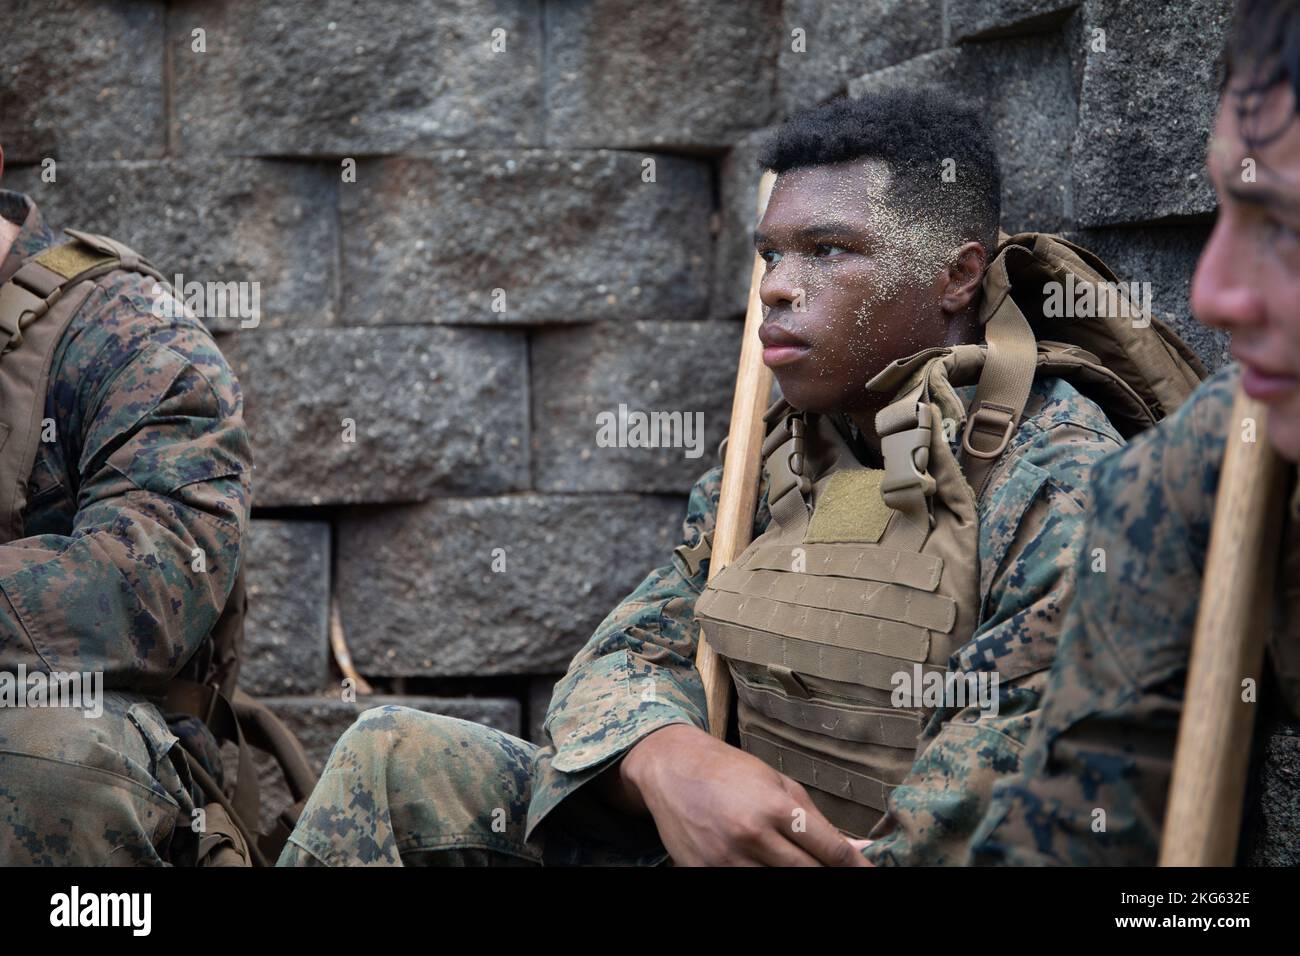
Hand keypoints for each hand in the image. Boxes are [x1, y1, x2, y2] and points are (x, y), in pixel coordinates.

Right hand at [619, 723, 869, 865]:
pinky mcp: (704, 872)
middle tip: (832, 870)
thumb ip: (815, 819)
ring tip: (793, 862)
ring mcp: (726, 859)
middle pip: (809, 875)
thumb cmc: (728, 771)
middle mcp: (752, 835)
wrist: (671, 769)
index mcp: (776, 807)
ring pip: (779, 886)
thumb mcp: (777, 783)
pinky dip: (759, 878)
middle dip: (826, 875)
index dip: (856, 867)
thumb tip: (855, 850)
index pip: (831, 851)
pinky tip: (762, 865)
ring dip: (794, 877)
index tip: (868, 872)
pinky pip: (742, 885)